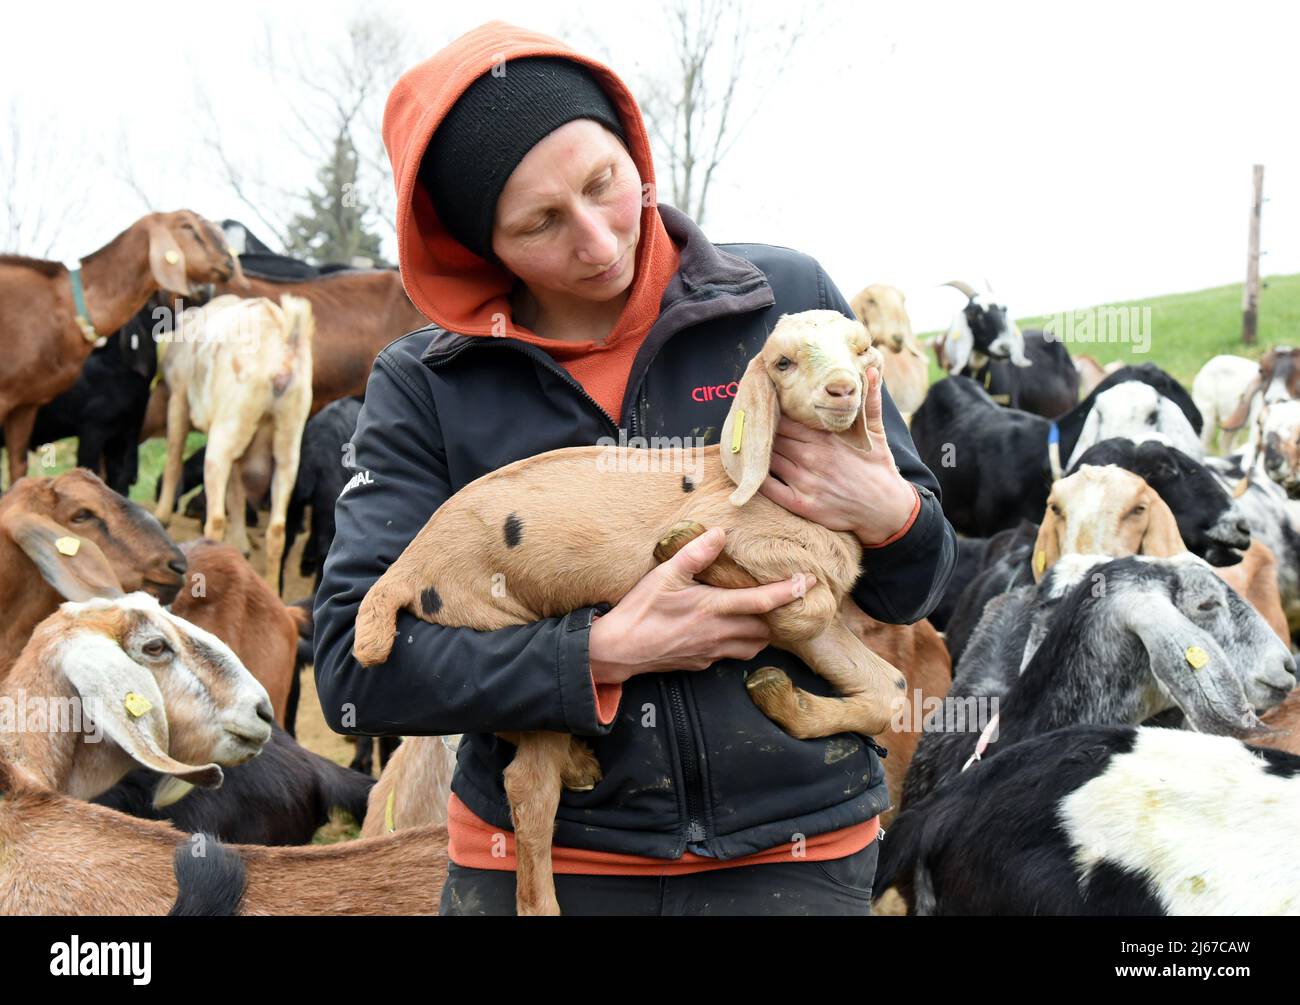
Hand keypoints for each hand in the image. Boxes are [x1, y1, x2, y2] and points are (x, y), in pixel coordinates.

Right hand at [588, 527, 814, 685]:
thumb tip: (719, 533)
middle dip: (782, 616)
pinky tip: (738, 631)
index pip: (762, 602)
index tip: (808, 583)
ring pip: (755, 646)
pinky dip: (746, 644)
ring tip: (769, 616)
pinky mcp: (703, 662)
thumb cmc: (640, 610)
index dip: (788, 592)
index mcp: (713, 608)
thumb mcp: (664, 575)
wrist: (619, 651)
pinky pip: (735, 655)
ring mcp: (712, 651)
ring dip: (766, 632)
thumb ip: (694, 554)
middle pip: (766, 628)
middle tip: (792, 599)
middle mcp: (719, 633)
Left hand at [758, 368, 916, 545]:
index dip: (774, 411)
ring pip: (769, 460)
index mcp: (827, 438)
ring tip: (746, 443)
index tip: (764, 404)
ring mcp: (805, 482)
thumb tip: (873, 369)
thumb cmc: (879, 468)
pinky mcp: (801, 504)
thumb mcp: (877, 432)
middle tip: (750, 421)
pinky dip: (756, 478)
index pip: (789, 419)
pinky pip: (770, 489)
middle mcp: (813, 458)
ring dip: (756, 451)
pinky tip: (747, 470)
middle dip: (763, 429)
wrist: (886, 510)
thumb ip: (871, 401)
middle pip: (775, 437)